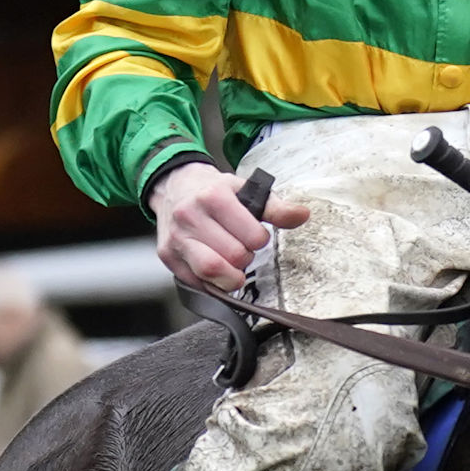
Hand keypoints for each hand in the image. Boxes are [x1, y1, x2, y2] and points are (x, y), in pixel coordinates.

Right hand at [150, 160, 304, 294]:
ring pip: (210, 272)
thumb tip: (302, 215)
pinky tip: (217, 271)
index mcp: (213, 196)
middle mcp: (190, 216)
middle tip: (243, 249)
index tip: (255, 236)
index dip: (260, 240)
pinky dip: (211, 284)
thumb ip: (275, 207)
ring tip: (233, 266)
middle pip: (233, 256)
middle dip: (245, 258)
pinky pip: (194, 282)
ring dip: (230, 276)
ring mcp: (176, 238)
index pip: (251, 236)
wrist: (175, 186)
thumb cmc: (214, 191)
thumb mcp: (245, 189)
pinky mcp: (167, 256)